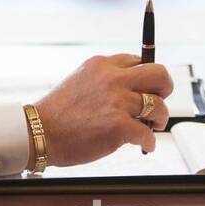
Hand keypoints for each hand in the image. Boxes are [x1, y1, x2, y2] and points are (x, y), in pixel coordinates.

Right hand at [34, 54, 173, 164]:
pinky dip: (149, 143)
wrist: (39, 133)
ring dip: (159, 119)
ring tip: (150, 127)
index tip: (147, 89)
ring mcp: (117, 102)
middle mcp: (112, 79)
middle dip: (165, 89)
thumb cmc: (58, 114)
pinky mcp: (118, 127)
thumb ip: (105, 80)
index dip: (147, 76)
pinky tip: (142, 145)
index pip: (139, 60)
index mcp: (102, 65)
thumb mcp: (80, 82)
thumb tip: (135, 88)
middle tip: (158, 103)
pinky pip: (148, 134)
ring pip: (158, 106)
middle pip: (160, 74)